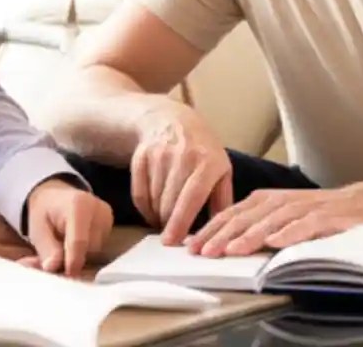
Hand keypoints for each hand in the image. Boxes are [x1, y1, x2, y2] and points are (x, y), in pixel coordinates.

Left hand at [23, 178, 113, 276]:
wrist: (55, 197)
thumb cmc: (44, 213)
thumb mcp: (38, 230)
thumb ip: (47, 249)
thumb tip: (53, 268)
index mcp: (78, 205)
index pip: (79, 241)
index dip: (72, 263)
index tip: (67, 277)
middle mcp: (97, 209)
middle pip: (88, 249)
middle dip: (72, 259)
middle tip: (54, 259)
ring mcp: (107, 216)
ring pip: (95, 251)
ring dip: (79, 256)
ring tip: (64, 245)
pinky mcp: (111, 223)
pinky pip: (99, 248)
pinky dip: (86, 251)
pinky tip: (75, 242)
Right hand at [133, 99, 233, 244]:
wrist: (172, 120)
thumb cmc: (203, 150)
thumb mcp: (222, 169)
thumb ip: (223, 201)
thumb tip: (221, 232)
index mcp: (208, 162)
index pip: (192, 197)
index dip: (182, 222)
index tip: (174, 242)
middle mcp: (182, 156)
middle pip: (170, 203)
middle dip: (169, 224)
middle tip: (173, 235)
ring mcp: (159, 155)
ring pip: (154, 200)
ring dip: (159, 216)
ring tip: (167, 218)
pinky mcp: (141, 156)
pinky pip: (139, 193)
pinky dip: (145, 208)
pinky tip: (154, 210)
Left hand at [187, 188, 362, 256]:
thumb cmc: (322, 213)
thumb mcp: (285, 214)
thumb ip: (258, 223)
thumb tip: (222, 241)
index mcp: (269, 199)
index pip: (233, 213)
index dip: (211, 228)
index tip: (191, 245)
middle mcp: (284, 200)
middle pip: (248, 216)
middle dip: (222, 234)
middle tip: (203, 251)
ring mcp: (307, 207)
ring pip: (274, 220)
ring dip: (251, 235)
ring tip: (232, 249)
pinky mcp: (331, 217)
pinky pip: (308, 225)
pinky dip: (292, 232)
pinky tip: (277, 242)